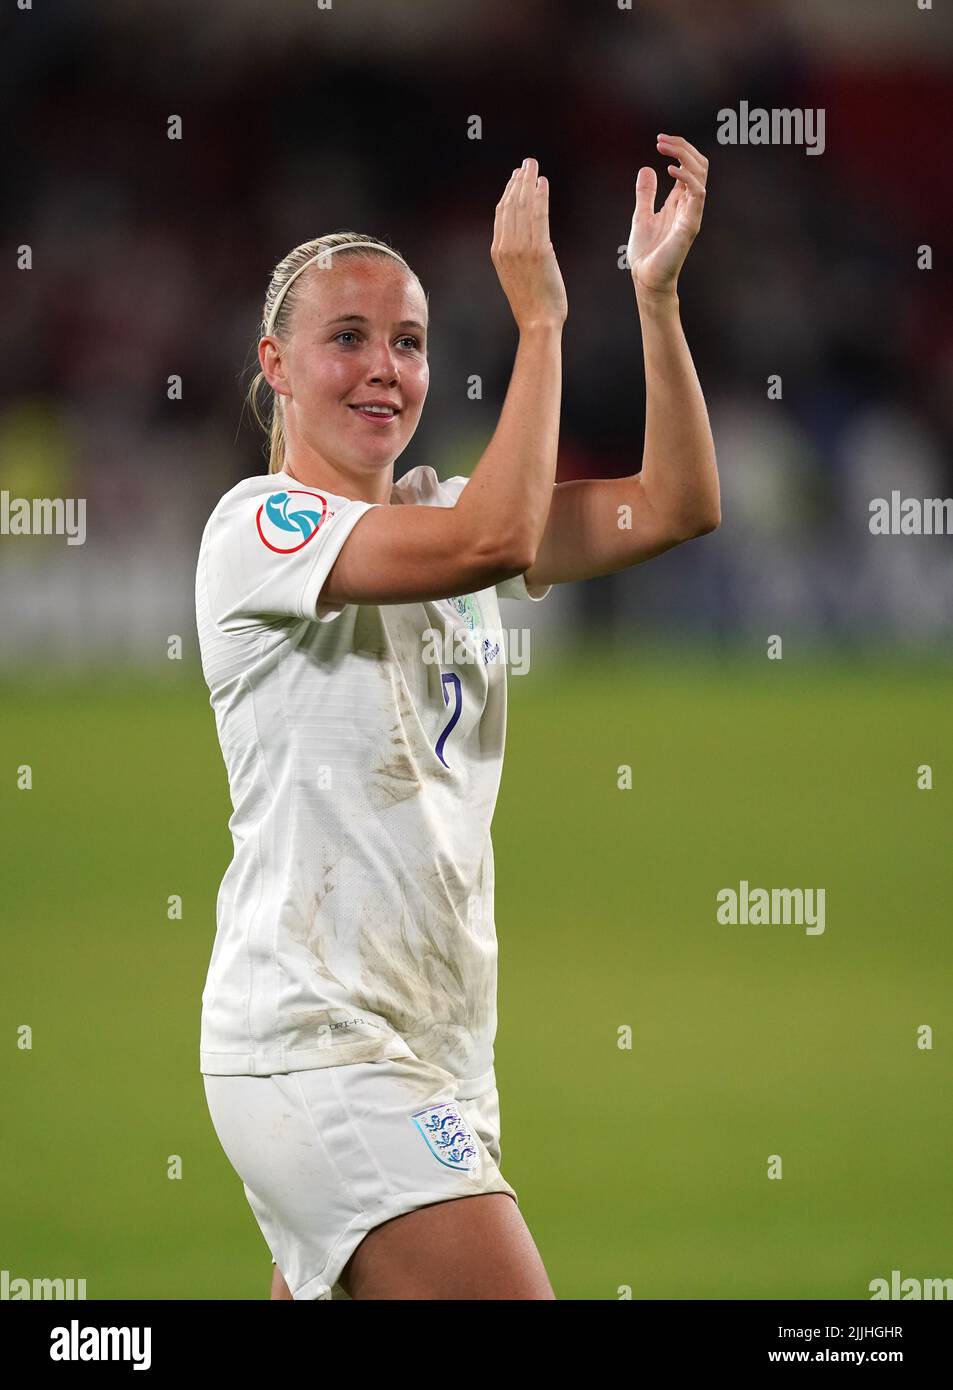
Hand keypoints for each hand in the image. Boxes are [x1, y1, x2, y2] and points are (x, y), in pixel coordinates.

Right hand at [491, 157, 567, 328]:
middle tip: (527, 163)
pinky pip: (538, 216)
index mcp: (498, 252)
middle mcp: (506, 247)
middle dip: (518, 180)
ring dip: (528, 182)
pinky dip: (540, 197)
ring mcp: (521, 248)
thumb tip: (527, 239)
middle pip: (510, 205)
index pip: (502, 214)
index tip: (517, 177)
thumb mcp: (516, 275)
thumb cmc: (532, 302)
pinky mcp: (539, 251)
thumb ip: (517, 254)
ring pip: (523, 207)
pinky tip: (543, 183)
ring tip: (533, 166)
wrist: (537, 321)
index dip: (509, 192)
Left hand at [626, 134, 707, 297]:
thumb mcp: (641, 215)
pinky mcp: (690, 224)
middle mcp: (689, 204)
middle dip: (682, 146)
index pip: (689, 166)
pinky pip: (698, 194)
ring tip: (664, 148)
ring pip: (701, 174)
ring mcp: (692, 213)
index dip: (678, 149)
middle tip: (661, 140)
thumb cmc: (647, 253)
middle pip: (699, 164)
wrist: (646, 279)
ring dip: (684, 155)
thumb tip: (646, 168)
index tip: (659, 141)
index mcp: (679, 201)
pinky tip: (669, 170)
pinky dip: (686, 177)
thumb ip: (646, 194)